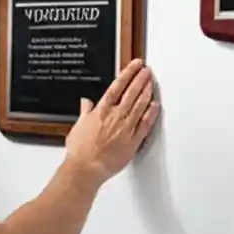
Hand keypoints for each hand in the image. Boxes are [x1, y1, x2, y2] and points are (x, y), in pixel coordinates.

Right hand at [64, 59, 159, 185]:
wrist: (86, 168)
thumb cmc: (80, 150)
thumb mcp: (78, 126)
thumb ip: (85, 112)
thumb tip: (85, 102)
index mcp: (102, 110)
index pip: (117, 86)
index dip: (128, 73)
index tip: (135, 65)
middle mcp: (115, 116)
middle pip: (132, 92)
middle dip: (141, 79)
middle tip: (147, 70)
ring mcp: (126, 128)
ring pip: (140, 105)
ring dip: (147, 92)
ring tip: (152, 83)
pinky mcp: (133, 141)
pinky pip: (145, 124)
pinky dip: (151, 113)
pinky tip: (155, 105)